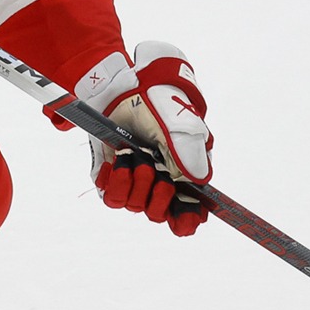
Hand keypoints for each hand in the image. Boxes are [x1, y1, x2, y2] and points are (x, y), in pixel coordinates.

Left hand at [75, 42, 213, 235]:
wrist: (127, 90)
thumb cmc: (160, 106)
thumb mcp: (181, 127)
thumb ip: (190, 154)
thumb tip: (198, 182)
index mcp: (183, 177)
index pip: (188, 214)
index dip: (186, 220)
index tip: (183, 218)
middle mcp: (160, 183)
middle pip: (159, 214)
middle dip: (156, 194)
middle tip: (152, 166)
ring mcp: (135, 181)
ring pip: (134, 206)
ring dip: (134, 181)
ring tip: (133, 154)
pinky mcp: (113, 176)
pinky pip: (111, 197)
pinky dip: (114, 181)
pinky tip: (117, 161)